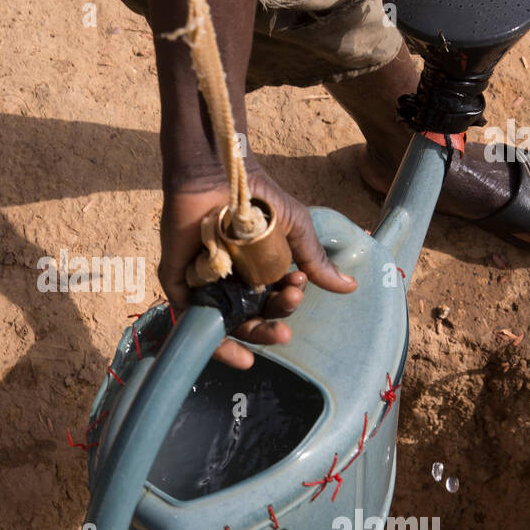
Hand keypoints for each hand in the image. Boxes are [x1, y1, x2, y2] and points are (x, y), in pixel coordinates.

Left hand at [159, 169, 356, 368]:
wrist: (220, 175)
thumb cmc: (258, 198)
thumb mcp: (296, 231)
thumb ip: (315, 261)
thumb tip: (349, 287)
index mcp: (256, 270)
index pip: (272, 300)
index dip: (286, 302)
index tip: (297, 287)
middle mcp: (231, 281)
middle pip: (251, 317)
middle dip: (273, 326)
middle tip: (287, 324)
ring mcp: (205, 283)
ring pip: (226, 324)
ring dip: (253, 337)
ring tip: (276, 335)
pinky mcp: (180, 283)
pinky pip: (194, 321)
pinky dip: (216, 342)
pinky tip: (239, 354)